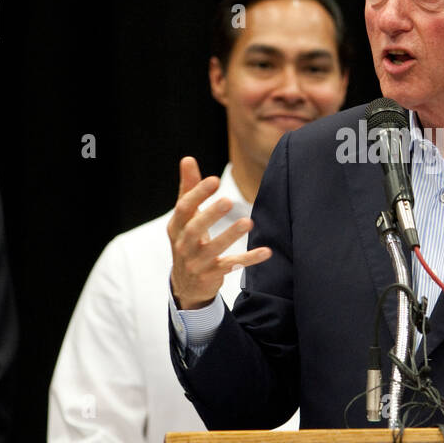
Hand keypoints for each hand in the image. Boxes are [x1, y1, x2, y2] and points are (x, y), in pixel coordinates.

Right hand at [167, 156, 270, 310]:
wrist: (186, 283)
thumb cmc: (188, 240)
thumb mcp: (185, 217)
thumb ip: (189, 188)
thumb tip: (188, 159)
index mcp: (177, 226)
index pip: (184, 208)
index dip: (198, 193)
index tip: (215, 180)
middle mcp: (183, 245)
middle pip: (195, 229)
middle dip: (211, 214)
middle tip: (229, 200)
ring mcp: (196, 262)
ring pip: (213, 249)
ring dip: (230, 235)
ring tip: (248, 221)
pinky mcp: (212, 275)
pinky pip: (231, 266)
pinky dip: (249, 259)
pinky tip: (266, 251)